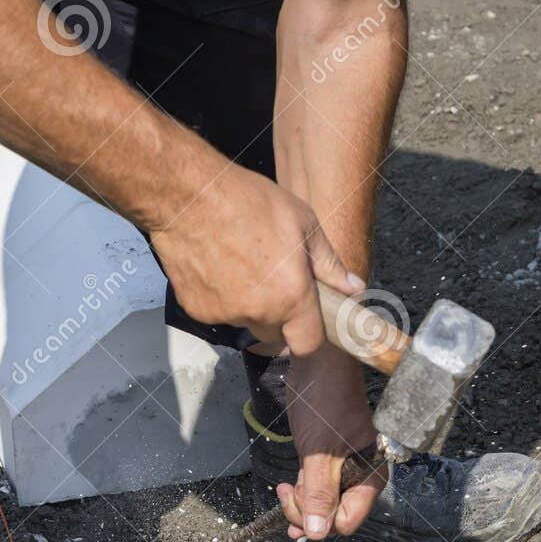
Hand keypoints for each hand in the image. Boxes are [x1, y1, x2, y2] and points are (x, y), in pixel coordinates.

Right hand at [151, 166, 363, 356]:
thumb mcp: (302, 222)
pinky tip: (216, 265)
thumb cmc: (247, 202)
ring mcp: (225, 314)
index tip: (307, 320)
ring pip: (245, 321)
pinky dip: (220, 297)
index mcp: (291, 295)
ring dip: (248, 304)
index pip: (307, 344)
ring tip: (240, 263)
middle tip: (273, 279)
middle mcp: (259, 312)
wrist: (188, 197)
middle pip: (275, 334)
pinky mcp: (197, 310)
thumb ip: (329, 263)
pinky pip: (218, 312)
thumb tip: (353, 288)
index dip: (309, 335)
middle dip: (278, 316)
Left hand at [274, 345, 385, 540]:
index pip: (349, 519)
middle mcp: (360, 476)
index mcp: (370, 475)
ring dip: (301, 504)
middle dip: (308, 512)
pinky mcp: (325, 458)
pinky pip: (315, 487)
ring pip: (322, 503)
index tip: (299, 505)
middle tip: (287, 493)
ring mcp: (342, 468)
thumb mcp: (320, 451)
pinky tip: (287, 490)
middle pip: (334, 516)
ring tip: (283, 491)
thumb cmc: (325, 401)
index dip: (322, 521)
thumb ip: (319, 492)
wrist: (317, 362)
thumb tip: (317, 532)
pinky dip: (301, 493)